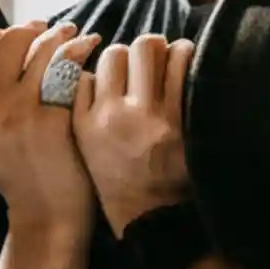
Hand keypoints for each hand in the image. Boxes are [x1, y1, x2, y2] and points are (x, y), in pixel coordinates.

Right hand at [0, 20, 102, 238]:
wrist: (46, 218)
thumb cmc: (22, 179)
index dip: (10, 35)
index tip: (32, 34)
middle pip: (8, 44)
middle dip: (36, 30)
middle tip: (60, 30)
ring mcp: (14, 116)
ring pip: (39, 52)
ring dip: (62, 37)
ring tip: (80, 37)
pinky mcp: (47, 122)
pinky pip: (64, 70)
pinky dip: (79, 54)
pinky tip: (91, 51)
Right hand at [72, 34, 195, 236]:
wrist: (151, 219)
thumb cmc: (118, 181)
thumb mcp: (85, 145)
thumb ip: (81, 105)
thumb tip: (93, 67)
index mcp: (90, 120)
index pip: (105, 61)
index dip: (119, 59)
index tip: (129, 70)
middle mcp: (117, 114)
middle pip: (130, 49)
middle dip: (145, 50)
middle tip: (153, 63)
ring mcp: (151, 117)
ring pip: (156, 49)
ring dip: (167, 51)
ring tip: (171, 65)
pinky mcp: (181, 122)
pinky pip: (183, 67)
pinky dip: (187, 60)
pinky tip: (188, 72)